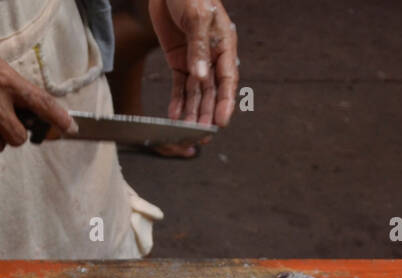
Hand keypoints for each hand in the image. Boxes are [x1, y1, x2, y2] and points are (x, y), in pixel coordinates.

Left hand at [148, 0, 238, 127]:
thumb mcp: (197, 17)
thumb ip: (198, 48)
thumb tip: (201, 76)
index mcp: (225, 46)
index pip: (227, 80)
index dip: (225, 103)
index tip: (221, 122)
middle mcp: (212, 57)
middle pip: (212, 92)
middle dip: (207, 115)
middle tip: (202, 136)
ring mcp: (196, 60)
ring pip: (196, 93)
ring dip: (192, 112)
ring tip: (186, 132)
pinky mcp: (179, 60)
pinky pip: (180, 86)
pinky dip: (177, 101)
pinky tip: (175, 116)